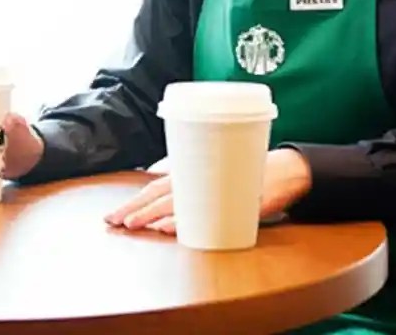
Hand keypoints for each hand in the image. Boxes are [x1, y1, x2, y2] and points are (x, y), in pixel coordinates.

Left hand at [104, 148, 313, 234]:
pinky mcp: (229, 202)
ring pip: (175, 203)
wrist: (282, 171)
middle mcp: (197, 180)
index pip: (153, 188)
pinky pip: (202, 214)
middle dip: (134, 209)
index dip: (133, 201)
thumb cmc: (241, 171)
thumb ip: (184, 174)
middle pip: (158, 195)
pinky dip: (183, 221)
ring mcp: (212, 191)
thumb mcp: (210, 169)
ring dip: (151, 214)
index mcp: (190, 173)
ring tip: (133, 223)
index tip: (113, 216)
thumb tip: (154, 175)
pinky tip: (166, 228)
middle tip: (113, 221)